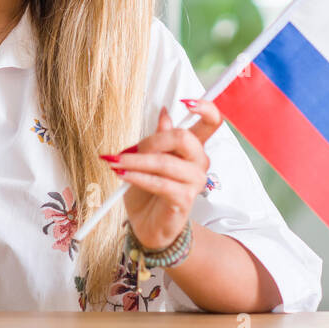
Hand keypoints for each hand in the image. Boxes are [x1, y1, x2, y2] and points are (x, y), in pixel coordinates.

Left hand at [104, 100, 220, 251]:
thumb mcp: (149, 159)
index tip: (186, 102)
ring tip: (116, 162)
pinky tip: (123, 175)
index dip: (205, 108)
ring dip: (136, 161)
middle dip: (152, 140)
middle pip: (184, 137)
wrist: (147, 224)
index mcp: (193, 148)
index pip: (212, 122)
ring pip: (166, 162)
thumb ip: (160, 137)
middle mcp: (199, 163)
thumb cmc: (149, 191)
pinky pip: (159, 183)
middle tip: (128, 149)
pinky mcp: (184, 200)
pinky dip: (137, 177)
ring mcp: (194, 182)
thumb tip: (164, 112)